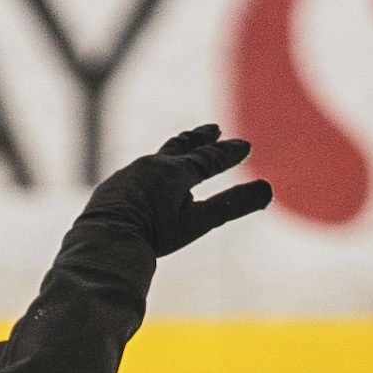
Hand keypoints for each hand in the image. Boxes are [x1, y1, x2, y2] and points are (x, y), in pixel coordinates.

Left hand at [82, 126, 271, 256]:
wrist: (103, 242)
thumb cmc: (153, 234)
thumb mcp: (197, 223)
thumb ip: (231, 206)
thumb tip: (269, 190)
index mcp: (175, 171)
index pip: (208, 159)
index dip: (227, 154)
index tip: (244, 146)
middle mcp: (151, 166)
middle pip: (180, 147)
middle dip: (198, 139)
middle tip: (212, 130)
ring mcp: (129, 176)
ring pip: (155, 161)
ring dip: (170, 157)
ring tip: (176, 157)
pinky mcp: (112, 189)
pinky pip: (133, 177)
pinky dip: (145, 177)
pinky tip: (140, 187)